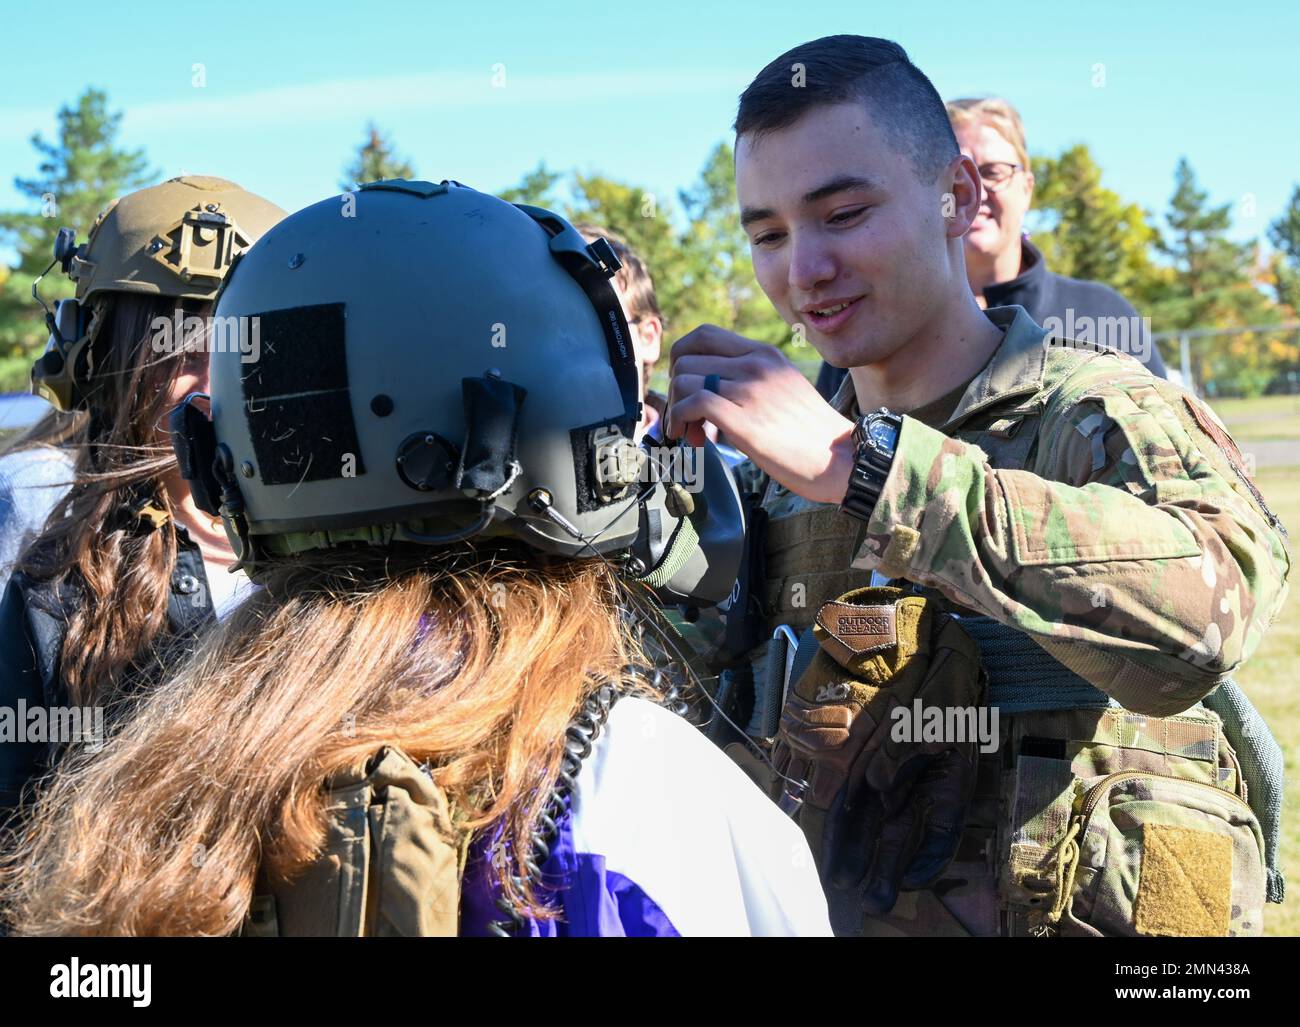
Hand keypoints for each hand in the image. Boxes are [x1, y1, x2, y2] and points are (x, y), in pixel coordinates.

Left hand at [666, 324, 855, 504]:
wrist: (843, 459)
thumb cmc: (812, 433)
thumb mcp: (784, 385)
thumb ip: (753, 377)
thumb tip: (713, 386)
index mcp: (764, 354)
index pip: (703, 335)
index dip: (681, 359)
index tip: (685, 387)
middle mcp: (756, 365)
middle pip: (685, 358)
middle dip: (675, 390)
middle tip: (687, 419)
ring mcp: (751, 391)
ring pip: (684, 381)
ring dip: (676, 409)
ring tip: (692, 435)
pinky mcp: (746, 422)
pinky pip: (693, 404)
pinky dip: (680, 420)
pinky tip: (690, 438)